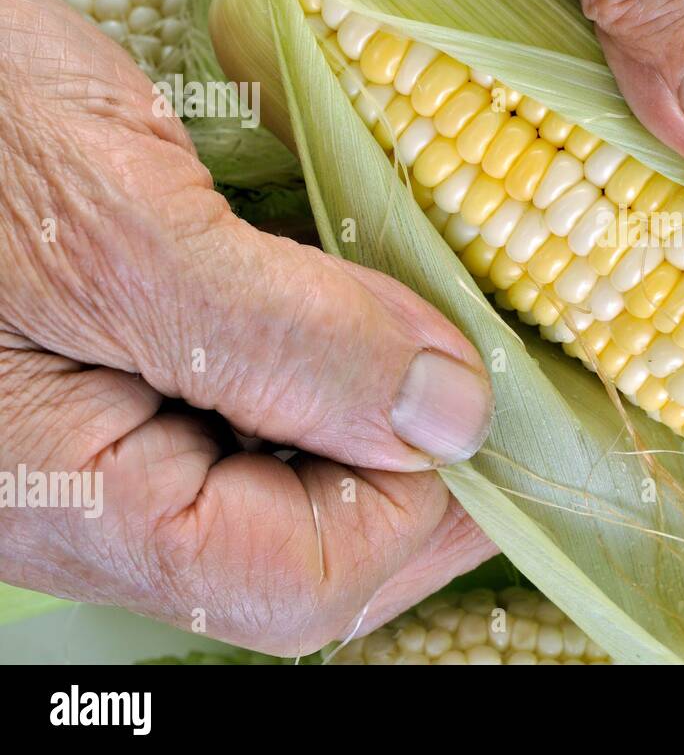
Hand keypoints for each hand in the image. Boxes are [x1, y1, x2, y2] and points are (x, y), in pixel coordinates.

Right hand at [0, 0, 494, 654]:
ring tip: (429, 318)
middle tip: (483, 358)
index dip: (422, 507)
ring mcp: (104, 446)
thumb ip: (288, 342)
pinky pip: (253, 415)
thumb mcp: (120, 222)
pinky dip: (326, 364)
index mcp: (74, 501)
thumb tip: (452, 420)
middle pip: (305, 548)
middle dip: (414, 465)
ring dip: (376, 411)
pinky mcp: (118, 382)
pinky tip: (353, 293)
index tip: (490, 398)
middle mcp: (91, 503)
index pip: (300, 579)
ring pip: (289, 483)